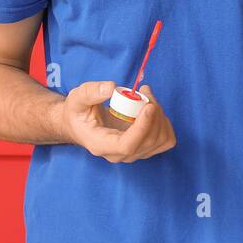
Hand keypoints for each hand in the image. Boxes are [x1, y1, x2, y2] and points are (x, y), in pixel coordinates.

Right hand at [58, 81, 176, 163]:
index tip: (148, 106)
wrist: (81, 124)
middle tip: (143, 90)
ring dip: (159, 114)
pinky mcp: (144, 148)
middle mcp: (119, 154)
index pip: (127, 145)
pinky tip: (152, 109)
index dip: (142, 127)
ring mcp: (133, 153)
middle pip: (148, 141)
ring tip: (145, 95)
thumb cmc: (78, 112)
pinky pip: (165, 140)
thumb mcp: (77, 98)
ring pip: (160, 140)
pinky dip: (165, 123)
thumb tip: (112, 88)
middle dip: (153, 113)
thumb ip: (91, 92)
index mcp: (101, 144)